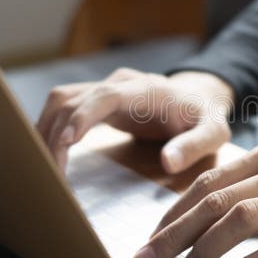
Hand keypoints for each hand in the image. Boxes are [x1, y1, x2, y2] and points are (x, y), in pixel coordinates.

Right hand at [36, 69, 233, 171]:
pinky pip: (63, 108)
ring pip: (60, 101)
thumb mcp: (213, 132)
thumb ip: (194, 146)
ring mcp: (104, 88)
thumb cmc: (204, 116)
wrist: (197, 97)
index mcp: (146, 90)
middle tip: (53, 175)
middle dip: (56, 135)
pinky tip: (46, 155)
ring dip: (45, 131)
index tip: (67, 141)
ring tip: (44, 169)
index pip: (105, 96)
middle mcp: (120, 83)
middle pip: (73, 100)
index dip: (83, 116)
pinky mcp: (96, 100)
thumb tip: (168, 163)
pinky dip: (49, 129)